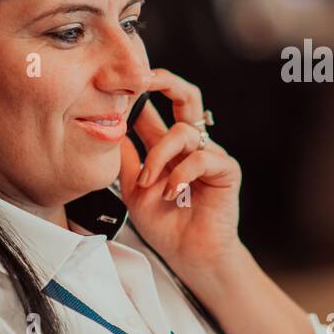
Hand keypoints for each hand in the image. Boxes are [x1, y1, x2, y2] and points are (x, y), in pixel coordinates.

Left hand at [115, 69, 244, 288]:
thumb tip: (108, 128)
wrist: (188, 255)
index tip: (116, 84)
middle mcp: (190, 145)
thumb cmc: (165, 224)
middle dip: (165, 82)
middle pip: (186, 96)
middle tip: (144, 78)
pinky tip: (171, 193)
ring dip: (159, 157)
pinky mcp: (226, 170)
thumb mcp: (133, 188)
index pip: (154, 109)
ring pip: (184, 132)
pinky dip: (181, 174)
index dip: (138, 94)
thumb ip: (126, 159)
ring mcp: (210, 155)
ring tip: (149, 184)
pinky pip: (202, 158)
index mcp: (167, 147)